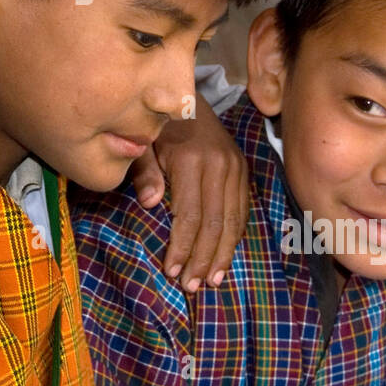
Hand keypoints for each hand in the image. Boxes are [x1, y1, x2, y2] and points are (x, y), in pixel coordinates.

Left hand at [128, 104, 249, 291]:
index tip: (172, 271)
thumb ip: (144, 171)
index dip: (182, 246)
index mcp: (191, 159)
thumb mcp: (142, 143)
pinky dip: (234, 236)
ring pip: (233, 220)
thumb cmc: (156, 126)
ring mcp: (235, 167)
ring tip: (211, 280)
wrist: (188, 99)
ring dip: (222, 254)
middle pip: (215, 223)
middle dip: (203, 258)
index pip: (190, 215)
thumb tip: (151, 203)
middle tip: (192, 286)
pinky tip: (225, 256)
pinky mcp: (243, 170)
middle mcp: (219, 164)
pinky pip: (242, 210)